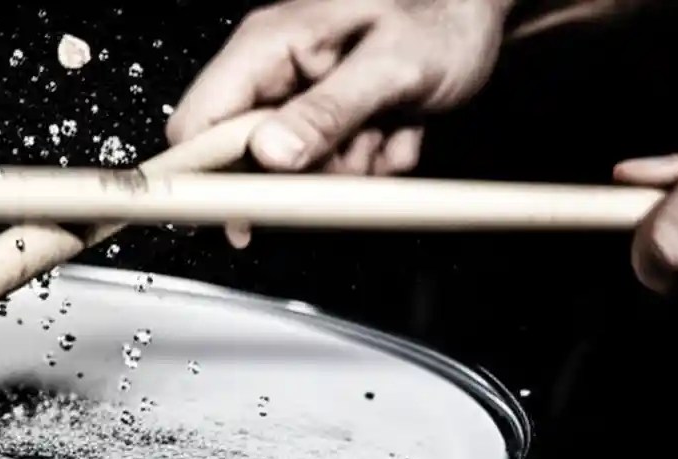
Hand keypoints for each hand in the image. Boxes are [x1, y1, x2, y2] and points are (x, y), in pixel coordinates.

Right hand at [167, 0, 512, 246]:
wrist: (478, 12)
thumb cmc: (442, 14)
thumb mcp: (390, 65)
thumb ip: (327, 111)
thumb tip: (270, 155)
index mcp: (268, 46)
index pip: (199, 122)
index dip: (208, 175)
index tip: (240, 217)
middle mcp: (274, 71)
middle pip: (248, 158)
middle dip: (305, 171)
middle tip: (358, 147)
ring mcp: (299, 96)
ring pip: (296, 172)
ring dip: (347, 168)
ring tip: (387, 126)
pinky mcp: (325, 118)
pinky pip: (332, 169)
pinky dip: (369, 161)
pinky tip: (396, 127)